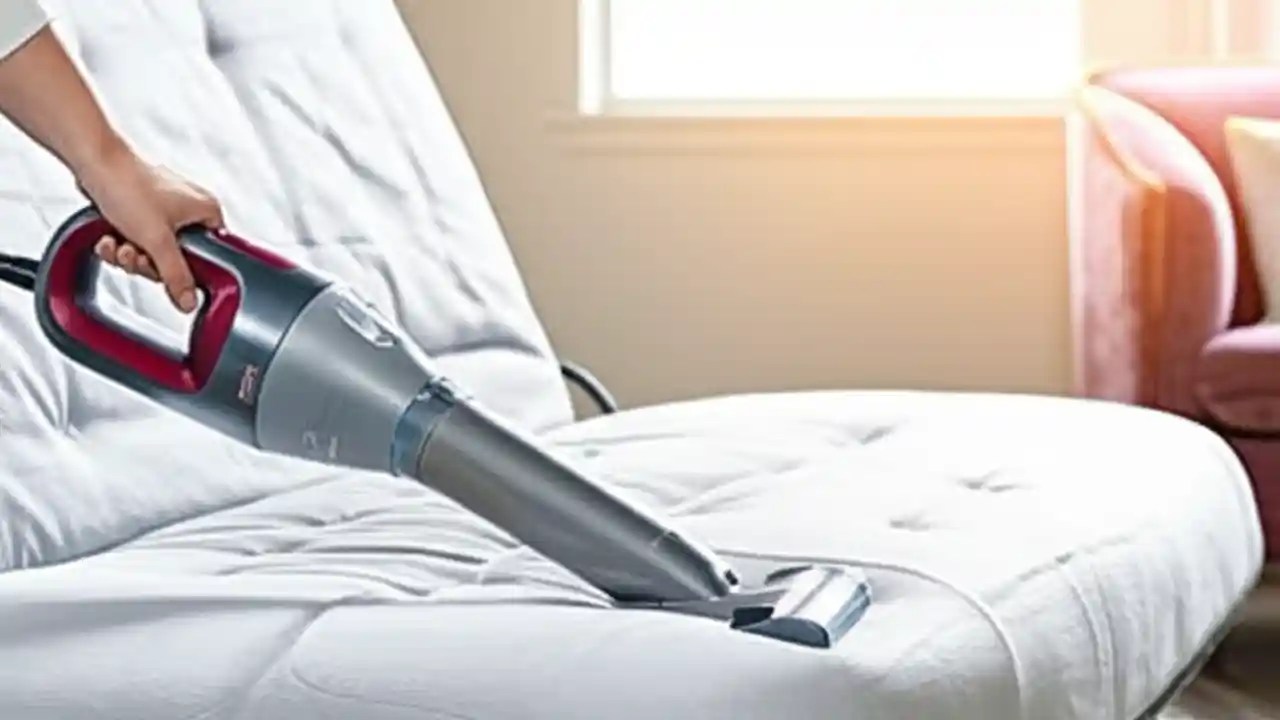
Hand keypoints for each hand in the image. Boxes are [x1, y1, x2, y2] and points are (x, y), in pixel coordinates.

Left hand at [75, 145, 223, 313]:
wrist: (93, 162)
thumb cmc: (128, 185)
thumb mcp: (157, 241)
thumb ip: (176, 276)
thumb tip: (189, 301)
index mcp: (206, 211)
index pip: (212, 255)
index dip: (188, 270)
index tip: (169, 275)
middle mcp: (189, 209)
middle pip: (177, 257)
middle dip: (149, 262)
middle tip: (137, 255)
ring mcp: (164, 209)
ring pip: (153, 250)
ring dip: (131, 254)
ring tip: (119, 244)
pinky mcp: (141, 209)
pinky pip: (137, 239)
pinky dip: (121, 242)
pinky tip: (110, 237)